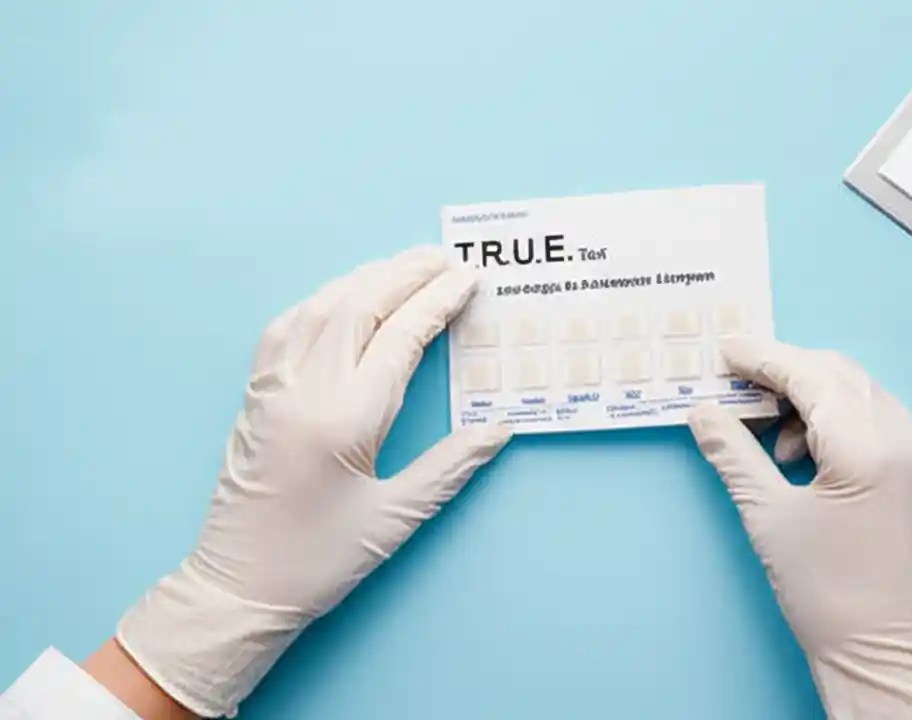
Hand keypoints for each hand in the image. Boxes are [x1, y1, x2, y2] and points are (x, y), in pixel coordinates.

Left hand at [114, 247, 511, 716]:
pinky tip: (342, 297)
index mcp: (345, 419)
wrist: (237, 589)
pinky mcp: (255, 395)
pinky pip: (287, 327)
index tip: (467, 278)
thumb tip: (500, 427)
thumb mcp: (396, 518)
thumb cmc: (318, 560)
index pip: (400, 337)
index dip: (438, 302)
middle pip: (360, 305)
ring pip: (321, 307)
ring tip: (404, 266)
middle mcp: (305, 390)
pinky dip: (322, 300)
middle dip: (405, 273)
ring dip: (365, 278)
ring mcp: (273, 387)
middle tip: (444, 257)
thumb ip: (451, 466)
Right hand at [688, 338, 911, 719]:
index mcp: (870, 446)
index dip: (763, 357)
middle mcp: (905, 437)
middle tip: (737, 383)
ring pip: (858, 395)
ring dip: (810, 398)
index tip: (725, 348)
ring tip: (771, 438)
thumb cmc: (828, 595)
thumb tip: (704, 413)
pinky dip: (835, 421)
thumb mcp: (769, 517)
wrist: (885, 657)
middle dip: (786, 371)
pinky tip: (804, 456)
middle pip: (839, 374)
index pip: (811, 375)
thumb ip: (735, 454)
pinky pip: (875, 421)